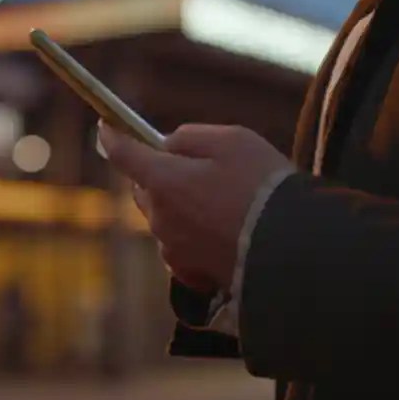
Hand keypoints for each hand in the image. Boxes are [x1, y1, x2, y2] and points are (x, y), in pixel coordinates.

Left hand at [99, 122, 293, 291]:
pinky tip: (221, 231)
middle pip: (144, 188)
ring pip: (163, 217)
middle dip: (158, 173)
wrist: (292, 250)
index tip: (106, 127)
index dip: (112, 136)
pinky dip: (191, 235)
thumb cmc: (263, 187)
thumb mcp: (232, 141)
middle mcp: (159, 218)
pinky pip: (179, 246)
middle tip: (192, 165)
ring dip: (179, 206)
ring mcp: (172, 249)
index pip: (123, 154)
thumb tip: (168, 147)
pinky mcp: (189, 273)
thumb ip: (190, 137)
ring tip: (221, 201)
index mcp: (163, 181)